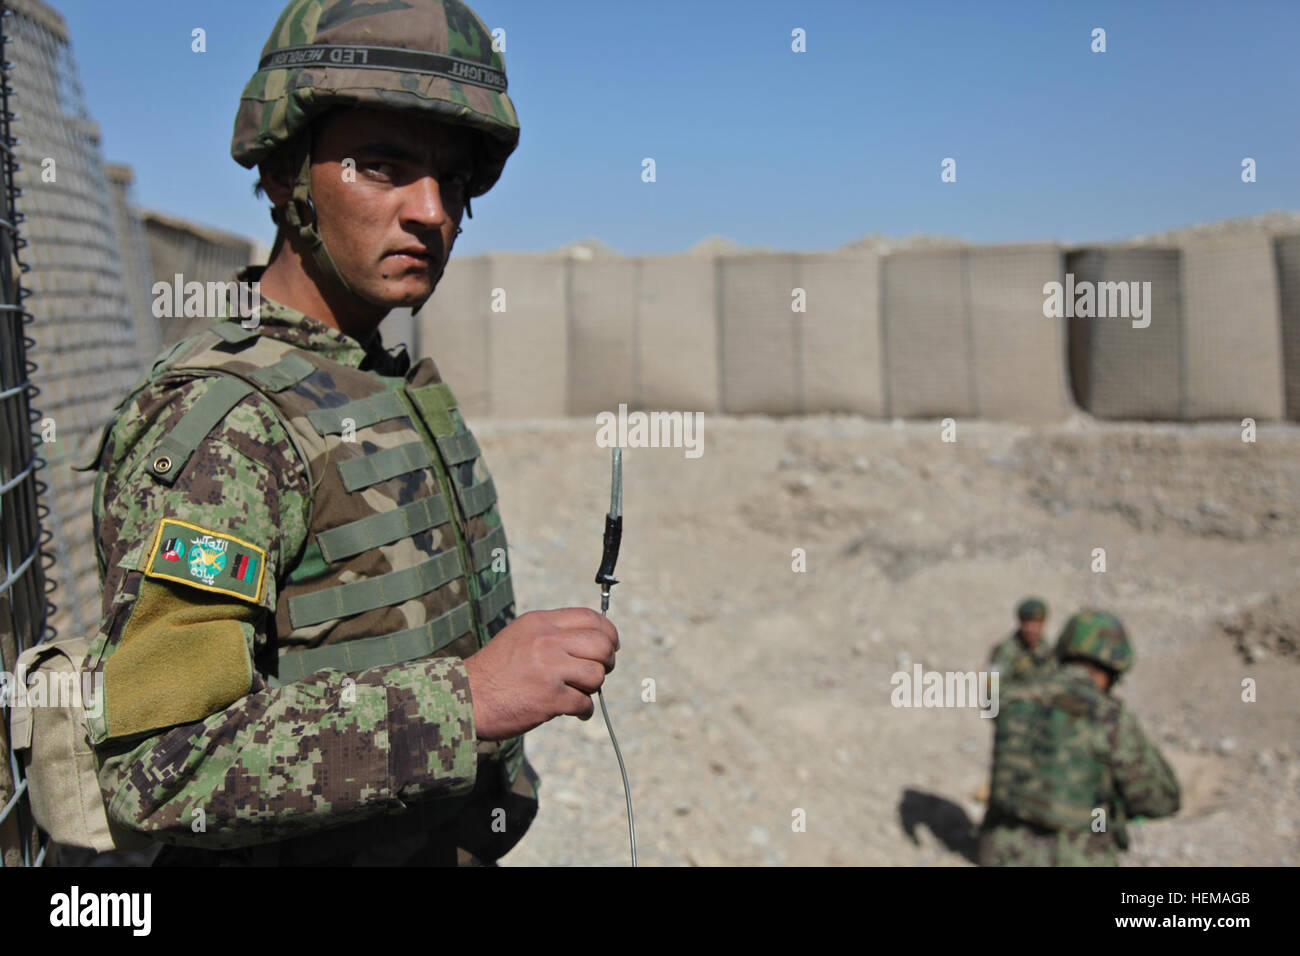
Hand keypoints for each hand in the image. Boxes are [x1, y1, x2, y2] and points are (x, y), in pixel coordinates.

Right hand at [462, 607, 618, 740]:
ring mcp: (550, 670)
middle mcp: (547, 641)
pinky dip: (583, 711)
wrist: (466, 697)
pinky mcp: (550, 699)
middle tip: (597, 672)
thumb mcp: (521, 636)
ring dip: (592, 688)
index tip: (610, 646)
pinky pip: (584, 703)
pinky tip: (573, 711)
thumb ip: (553, 634)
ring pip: (597, 676)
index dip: (608, 633)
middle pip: (602, 646)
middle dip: (607, 661)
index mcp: (541, 623)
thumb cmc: (495, 670)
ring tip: (577, 692)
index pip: (591, 618)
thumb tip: (593, 640)